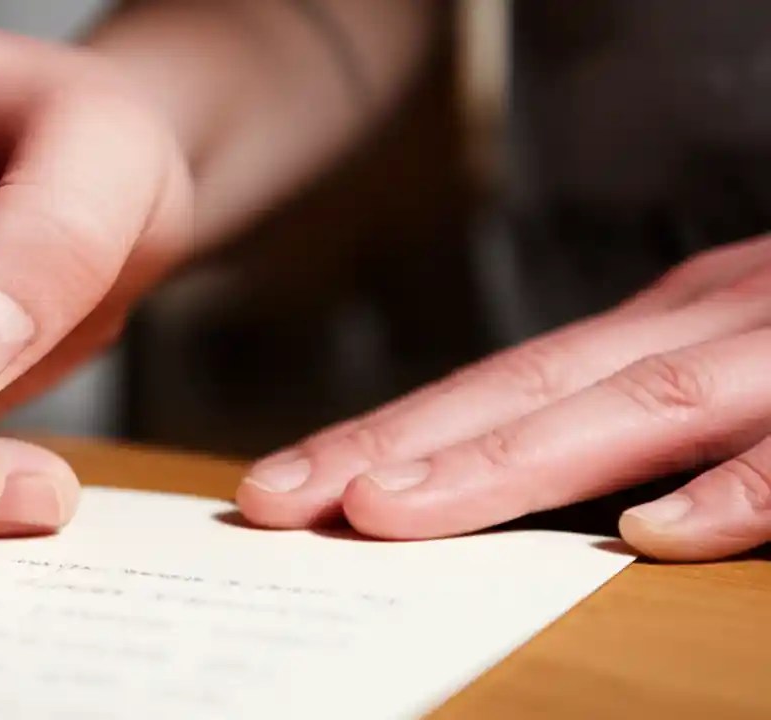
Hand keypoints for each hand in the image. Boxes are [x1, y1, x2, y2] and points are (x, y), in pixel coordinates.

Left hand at [238, 236, 770, 560]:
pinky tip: (661, 536)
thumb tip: (530, 484)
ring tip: (392, 513)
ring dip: (507, 464)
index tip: (283, 490)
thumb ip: (622, 407)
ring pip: (633, 410)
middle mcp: (699, 330)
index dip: (380, 436)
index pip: (488, 389)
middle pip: (521, 395)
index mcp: (652, 331)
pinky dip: (745, 487)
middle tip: (279, 505)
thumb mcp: (713, 351)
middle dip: (394, 452)